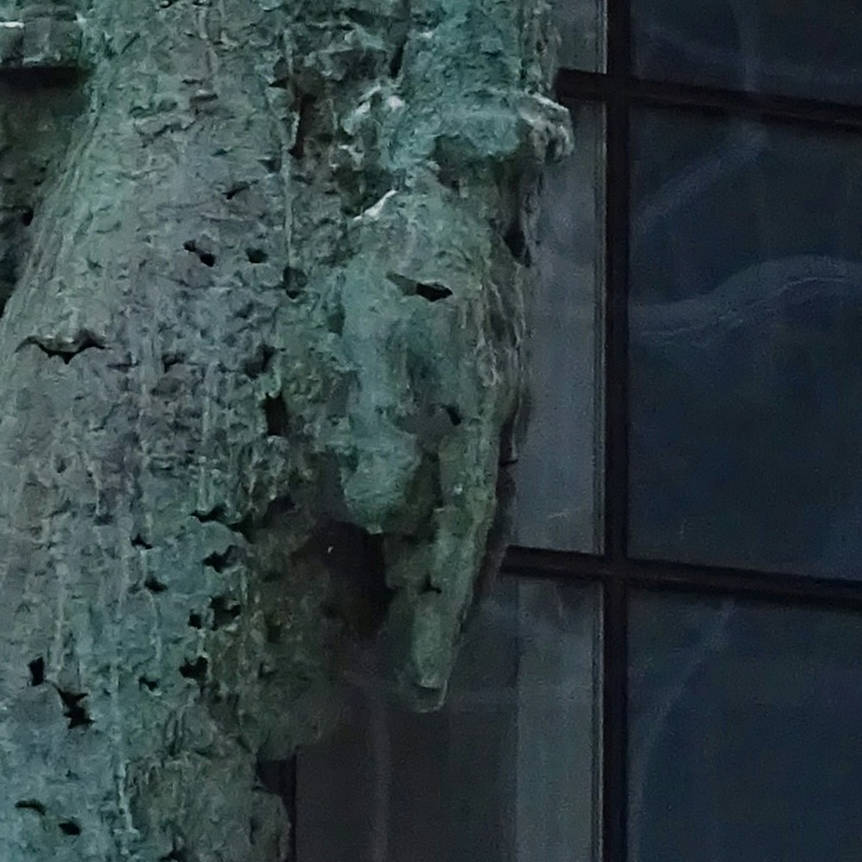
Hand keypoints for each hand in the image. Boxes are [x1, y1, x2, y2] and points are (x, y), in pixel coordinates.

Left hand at [332, 170, 526, 710]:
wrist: (451, 172)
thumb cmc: (395, 254)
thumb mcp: (370, 335)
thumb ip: (376, 426)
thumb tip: (372, 509)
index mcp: (462, 429)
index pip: (450, 547)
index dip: (434, 620)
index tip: (419, 689)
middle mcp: (489, 431)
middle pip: (470, 544)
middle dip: (443, 614)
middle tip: (417, 684)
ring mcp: (491, 409)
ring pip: (474, 515)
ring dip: (448, 577)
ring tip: (420, 634)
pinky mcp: (478, 386)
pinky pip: (470, 476)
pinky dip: (450, 525)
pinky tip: (417, 538)